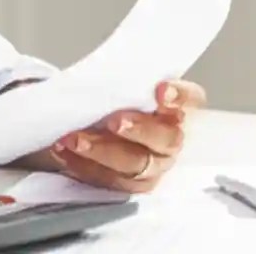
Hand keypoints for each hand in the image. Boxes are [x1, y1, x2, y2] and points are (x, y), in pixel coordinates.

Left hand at [42, 80, 206, 192]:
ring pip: (134, 165)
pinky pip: (108, 180)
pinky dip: (83, 165)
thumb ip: (125, 80)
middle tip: (115, 121)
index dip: (180, 96)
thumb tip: (105, 71)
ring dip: (102, 151)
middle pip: (165, 139)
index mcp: (177, 110)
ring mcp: (152, 167)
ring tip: (74, 139)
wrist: (100, 126)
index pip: (191, 100)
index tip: (161, 90)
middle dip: (139, 130)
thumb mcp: (124, 87)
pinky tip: (64, 152)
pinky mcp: (129, 185)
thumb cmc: (117, 102)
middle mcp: (170, 141)